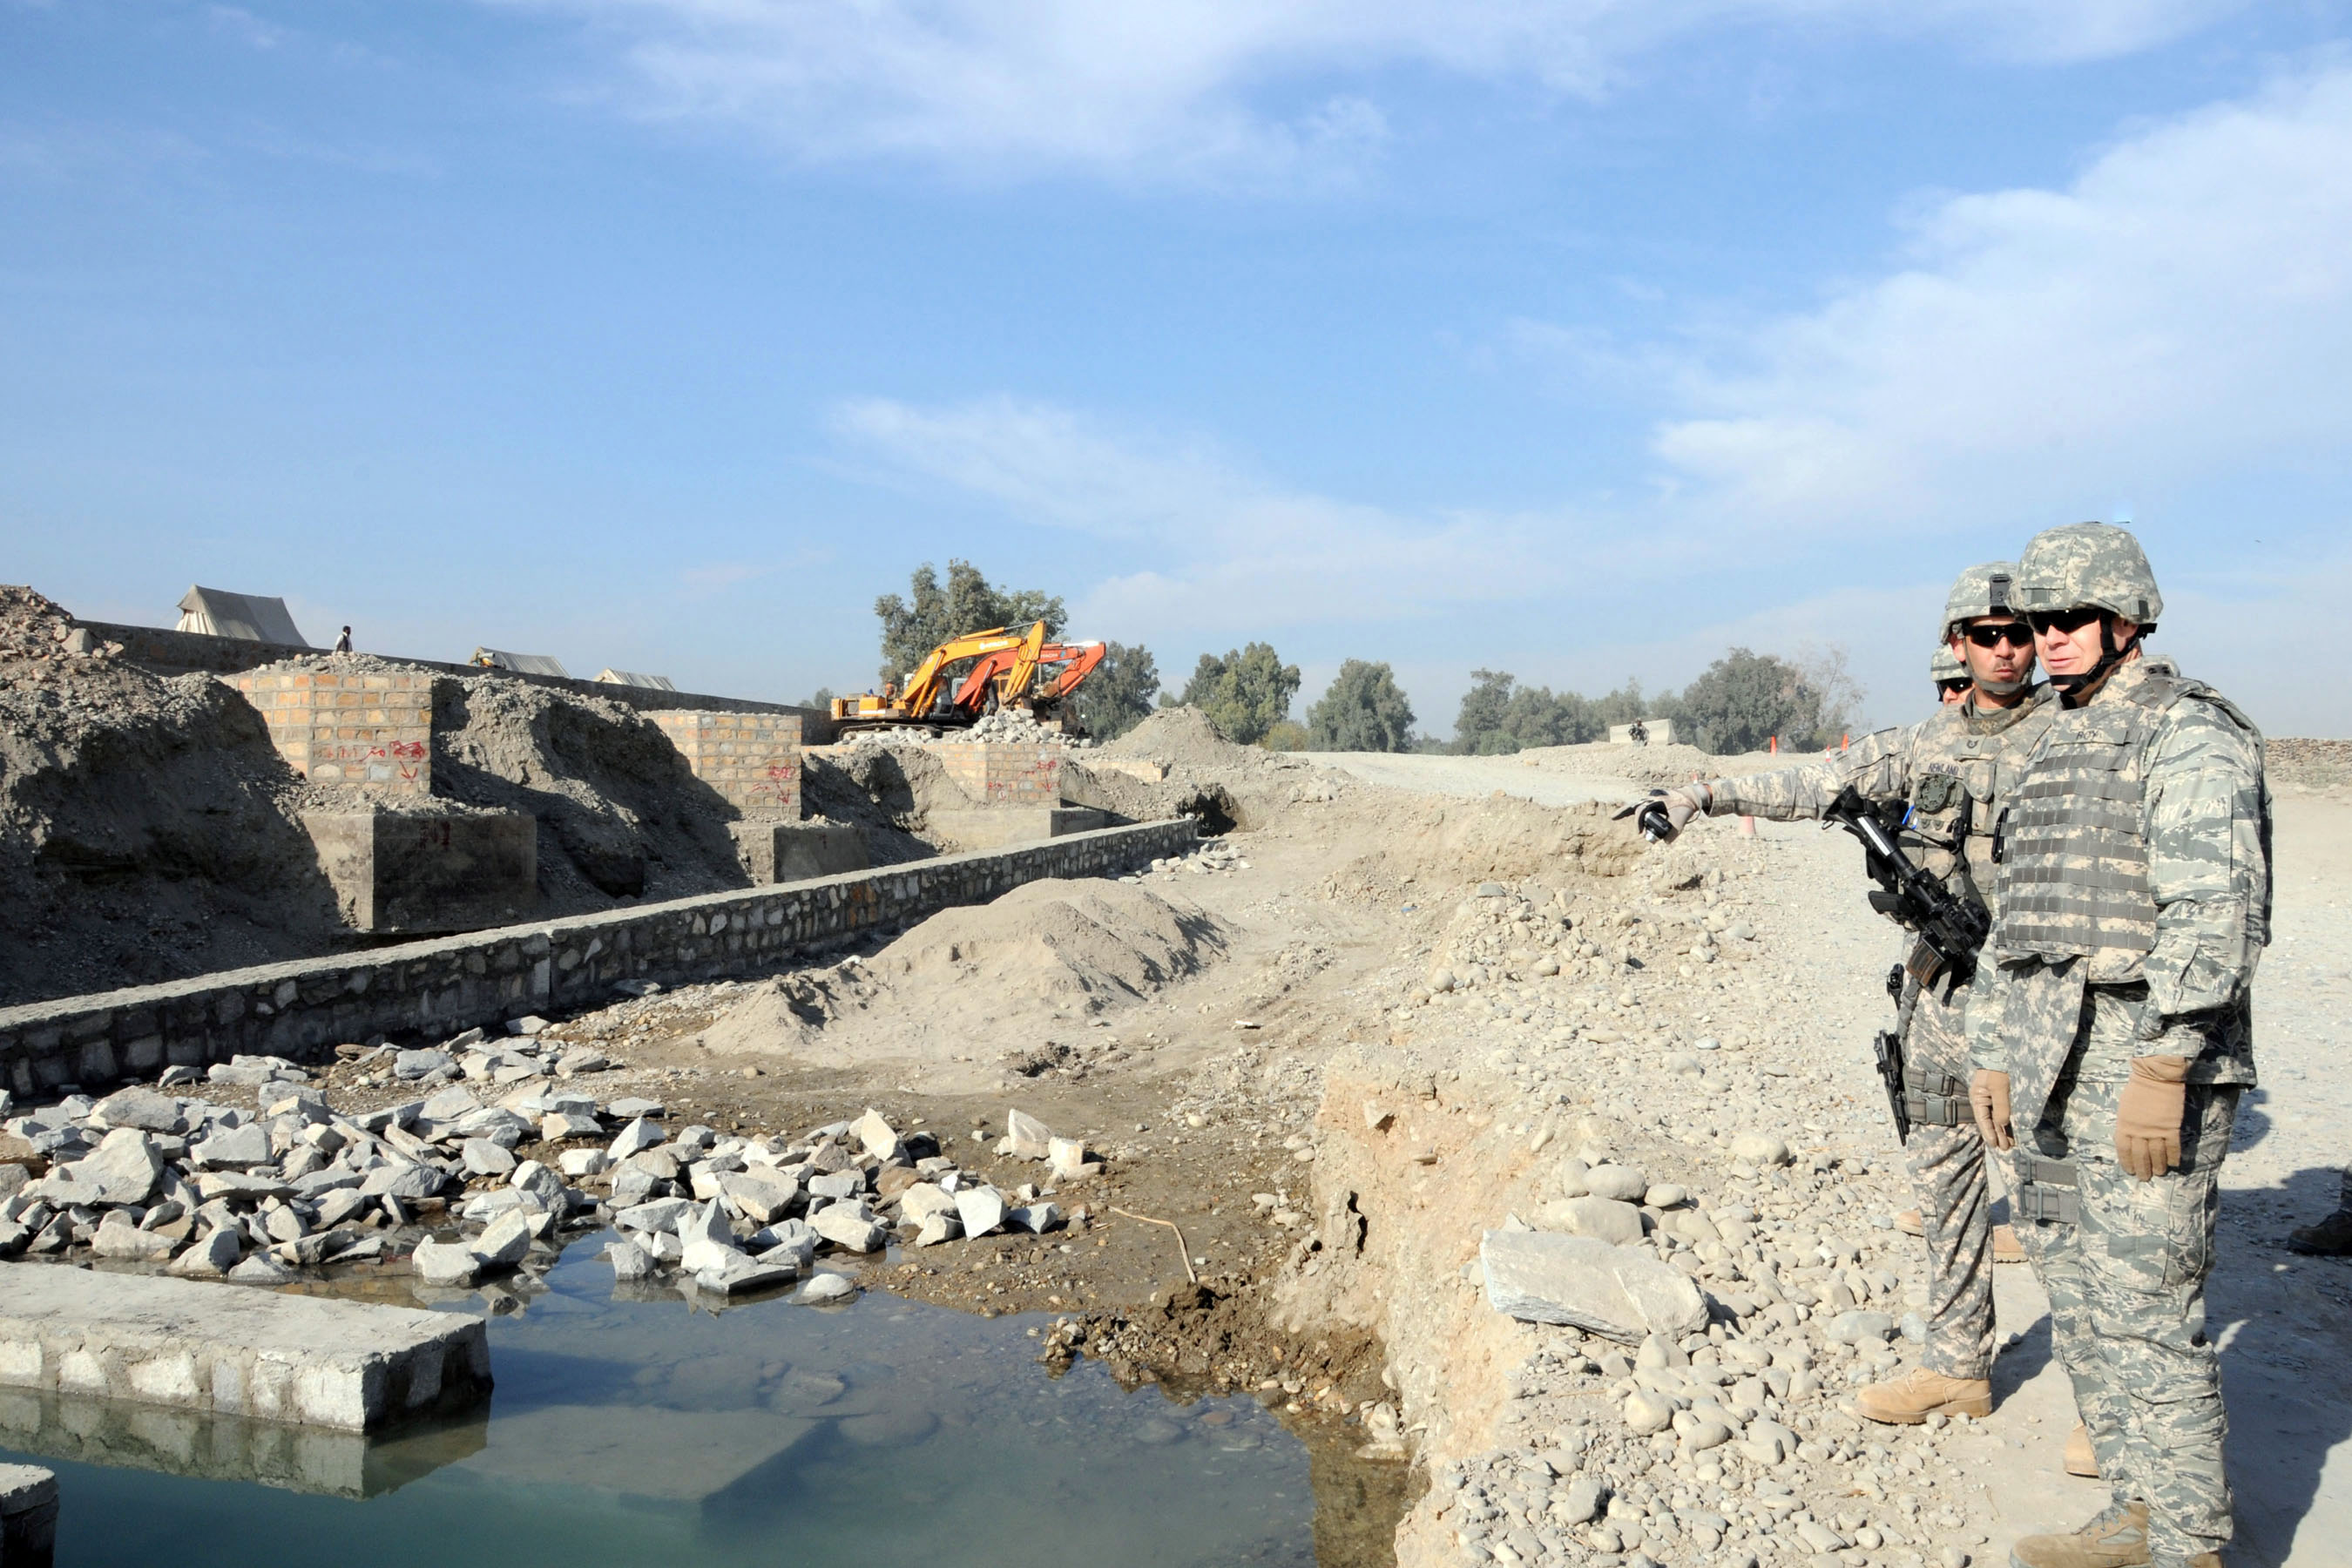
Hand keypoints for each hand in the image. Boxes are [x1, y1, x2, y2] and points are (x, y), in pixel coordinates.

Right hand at [1613, 784, 1709, 841]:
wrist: (1691, 797)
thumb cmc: (1685, 808)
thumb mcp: (1681, 820)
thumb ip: (1674, 832)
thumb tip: (1664, 843)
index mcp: (1657, 800)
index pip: (1641, 810)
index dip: (1639, 822)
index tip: (1641, 834)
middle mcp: (1652, 797)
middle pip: (1635, 805)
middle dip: (1624, 812)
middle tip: (1613, 818)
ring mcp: (1652, 798)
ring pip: (1636, 804)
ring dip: (1626, 810)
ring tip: (1615, 817)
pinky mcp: (1653, 801)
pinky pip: (1641, 805)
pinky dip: (1633, 810)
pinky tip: (1625, 815)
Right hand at [1970, 1070, 2012, 1150]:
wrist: (2003, 1051)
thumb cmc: (1998, 1069)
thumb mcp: (1999, 1087)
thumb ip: (2001, 1107)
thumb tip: (2002, 1124)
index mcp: (1978, 1097)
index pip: (1983, 1119)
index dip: (1989, 1133)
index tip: (1995, 1145)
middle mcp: (1984, 1099)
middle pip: (1990, 1121)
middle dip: (1998, 1135)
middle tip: (2006, 1148)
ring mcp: (1993, 1097)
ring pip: (1997, 1117)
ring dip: (2003, 1130)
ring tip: (2010, 1142)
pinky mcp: (2003, 1095)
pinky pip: (2004, 1111)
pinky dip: (2007, 1121)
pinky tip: (2011, 1129)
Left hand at [2116, 1055, 2189, 1179]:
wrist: (2156, 1077)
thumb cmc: (2138, 1089)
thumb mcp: (2125, 1107)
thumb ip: (2127, 1123)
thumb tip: (2130, 1137)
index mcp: (2125, 1125)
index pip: (2124, 1150)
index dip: (2127, 1162)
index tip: (2129, 1170)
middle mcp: (2139, 1131)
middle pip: (2140, 1156)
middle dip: (2142, 1169)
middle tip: (2145, 1178)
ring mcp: (2155, 1130)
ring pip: (2157, 1155)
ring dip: (2159, 1167)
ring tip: (2159, 1173)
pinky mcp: (2171, 1127)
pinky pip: (2173, 1148)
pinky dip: (2174, 1157)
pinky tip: (2174, 1164)